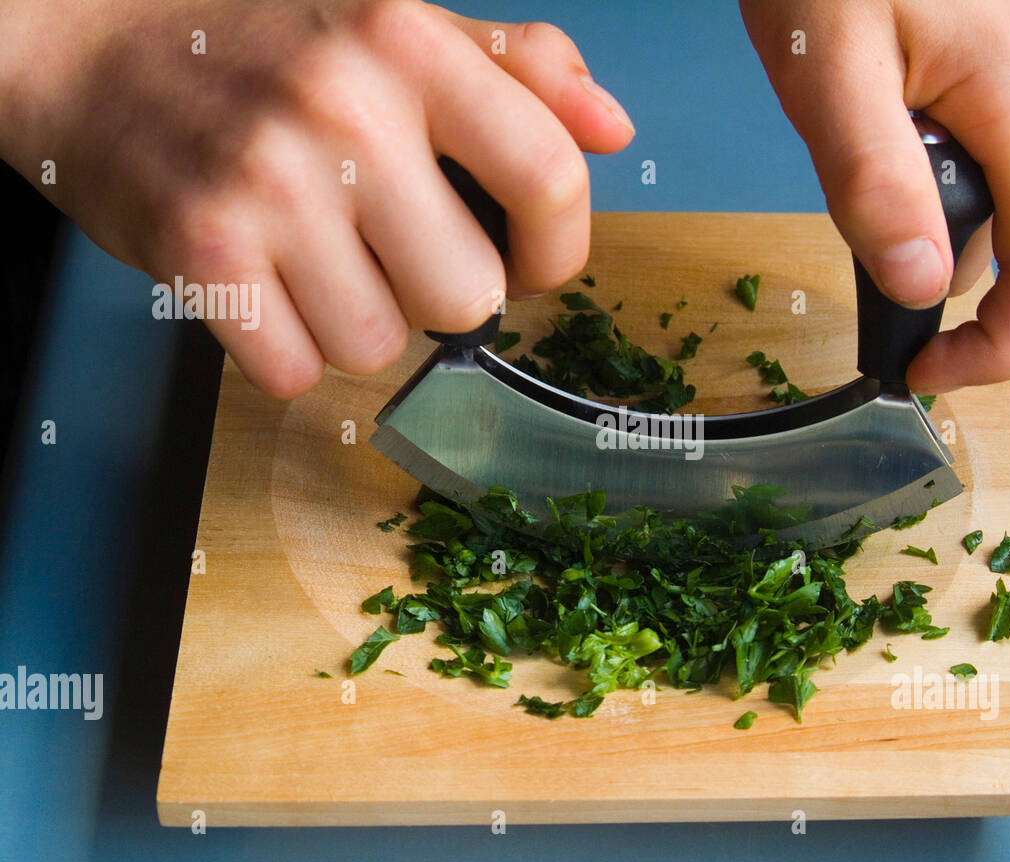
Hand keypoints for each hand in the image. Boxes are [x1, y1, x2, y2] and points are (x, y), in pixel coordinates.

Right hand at [0, 0, 634, 396]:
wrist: (89, 45)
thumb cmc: (264, 47)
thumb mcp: (396, 23)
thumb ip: (517, 69)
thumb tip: (612, 129)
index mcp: (410, 44)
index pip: (551, 176)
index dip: (558, 249)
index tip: (532, 262)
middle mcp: (343, 109)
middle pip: (471, 297)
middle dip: (440, 294)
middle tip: (390, 251)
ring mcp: (267, 182)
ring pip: (381, 347)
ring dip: (359, 324)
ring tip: (316, 259)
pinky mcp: (202, 249)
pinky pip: (296, 371)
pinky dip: (286, 349)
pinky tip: (266, 288)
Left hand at [739, 0, 1009, 391]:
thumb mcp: (828, 74)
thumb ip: (875, 182)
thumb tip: (923, 285)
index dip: (1002, 343)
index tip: (930, 371)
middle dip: (938, 277)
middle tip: (853, 250)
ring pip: (990, 208)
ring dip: (921, 223)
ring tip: (849, 157)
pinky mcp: (999, 83)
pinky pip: (975, 168)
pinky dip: (922, 187)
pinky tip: (872, 135)